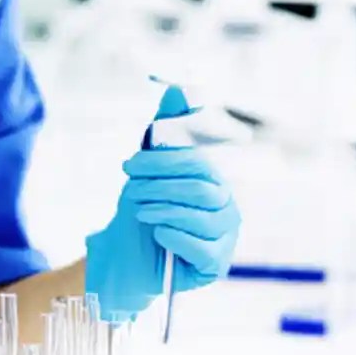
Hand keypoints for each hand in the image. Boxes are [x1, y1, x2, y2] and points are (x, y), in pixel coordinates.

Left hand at [85, 88, 240, 319]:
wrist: (130, 260)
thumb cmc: (144, 212)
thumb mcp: (148, 171)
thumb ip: (165, 132)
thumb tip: (178, 89)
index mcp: (215, 181)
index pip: (198, 164)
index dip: (163, 162)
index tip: (128, 165)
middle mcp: (227, 207)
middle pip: (201, 189)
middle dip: (160, 187)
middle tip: (129, 192)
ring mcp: (225, 238)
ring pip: (202, 217)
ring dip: (164, 211)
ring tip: (140, 212)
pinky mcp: (217, 265)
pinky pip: (202, 248)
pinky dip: (176, 238)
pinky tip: (158, 234)